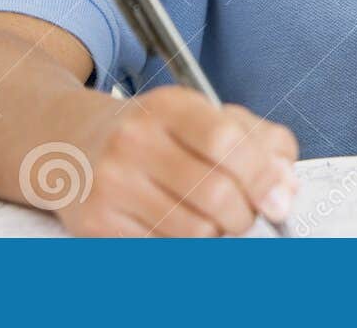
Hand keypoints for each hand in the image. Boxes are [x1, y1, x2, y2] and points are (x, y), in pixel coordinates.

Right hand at [52, 86, 298, 236]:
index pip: (226, 140)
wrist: (70, 141)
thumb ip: (256, 140)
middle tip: (246, 216)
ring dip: (218, 236)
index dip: (262, 176)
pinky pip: (163, 250)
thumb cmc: (151, 132)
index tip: (278, 199)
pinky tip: (180, 228)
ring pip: (193, 230)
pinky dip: (185, 247)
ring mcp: (112, 182)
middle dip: (245, 214)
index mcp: (170, 105)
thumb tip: (286, 185)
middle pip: (215, 193)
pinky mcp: (96, 222)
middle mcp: (135, 139)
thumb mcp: (202, 116)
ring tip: (214, 222)